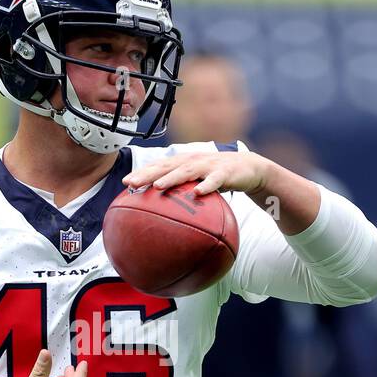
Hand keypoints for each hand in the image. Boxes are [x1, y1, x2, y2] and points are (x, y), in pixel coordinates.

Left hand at [122, 150, 273, 196]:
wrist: (250, 168)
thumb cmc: (219, 178)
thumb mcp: (199, 184)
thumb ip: (183, 194)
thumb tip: (165, 215)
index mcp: (184, 163)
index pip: (159, 166)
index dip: (143, 172)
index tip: (126, 183)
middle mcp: (193, 161)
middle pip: (167, 166)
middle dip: (148, 174)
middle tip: (131, 184)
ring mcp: (209, 166)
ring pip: (187, 171)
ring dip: (172, 178)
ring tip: (158, 186)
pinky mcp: (225, 172)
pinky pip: (215, 180)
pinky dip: (206, 185)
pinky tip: (198, 193)